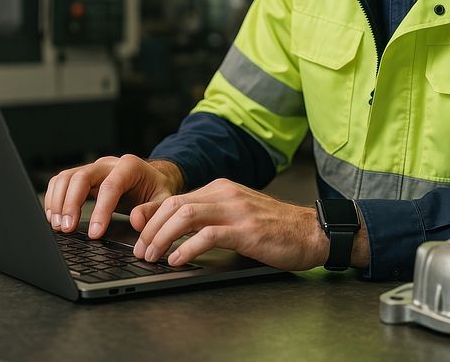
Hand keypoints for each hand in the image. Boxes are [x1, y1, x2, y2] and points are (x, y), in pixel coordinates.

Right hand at [43, 154, 183, 237]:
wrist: (152, 178)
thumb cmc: (157, 189)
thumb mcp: (164, 199)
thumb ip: (153, 210)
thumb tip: (136, 221)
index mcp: (130, 166)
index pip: (110, 186)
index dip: (99, 211)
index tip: (94, 233)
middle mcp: (108, 164)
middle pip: (81, 177)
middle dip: (71, 204)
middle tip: (67, 229)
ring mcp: (93, 168)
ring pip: (67, 177)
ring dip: (58, 201)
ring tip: (58, 226)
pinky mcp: (83, 176)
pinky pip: (62, 182)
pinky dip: (55, 197)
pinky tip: (55, 216)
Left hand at [131, 178, 330, 270]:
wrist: (312, 232)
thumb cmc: (275, 228)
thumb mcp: (236, 216)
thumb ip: (206, 217)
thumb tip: (171, 228)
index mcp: (221, 189)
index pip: (175, 197)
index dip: (151, 216)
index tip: (137, 234)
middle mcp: (226, 194)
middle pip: (174, 204)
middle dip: (150, 229)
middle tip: (141, 251)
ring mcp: (237, 210)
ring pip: (186, 216)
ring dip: (162, 238)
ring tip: (153, 256)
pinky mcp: (246, 230)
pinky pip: (208, 235)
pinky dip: (187, 248)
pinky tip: (178, 261)